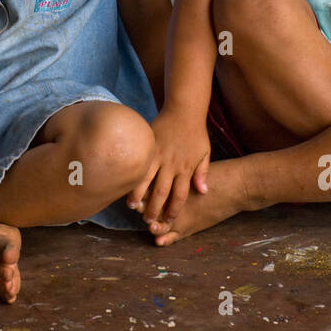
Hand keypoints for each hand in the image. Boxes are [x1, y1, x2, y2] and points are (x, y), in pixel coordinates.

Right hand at [126, 105, 210, 226]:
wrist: (184, 109)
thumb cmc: (195, 132)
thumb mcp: (205, 152)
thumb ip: (202, 173)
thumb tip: (203, 192)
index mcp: (186, 168)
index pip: (180, 195)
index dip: (173, 210)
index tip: (168, 220)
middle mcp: (171, 164)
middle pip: (162, 192)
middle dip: (154, 209)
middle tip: (148, 221)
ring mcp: (158, 155)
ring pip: (146, 180)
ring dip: (139, 195)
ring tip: (132, 207)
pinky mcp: (149, 146)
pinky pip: (139, 164)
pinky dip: (133, 176)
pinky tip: (125, 184)